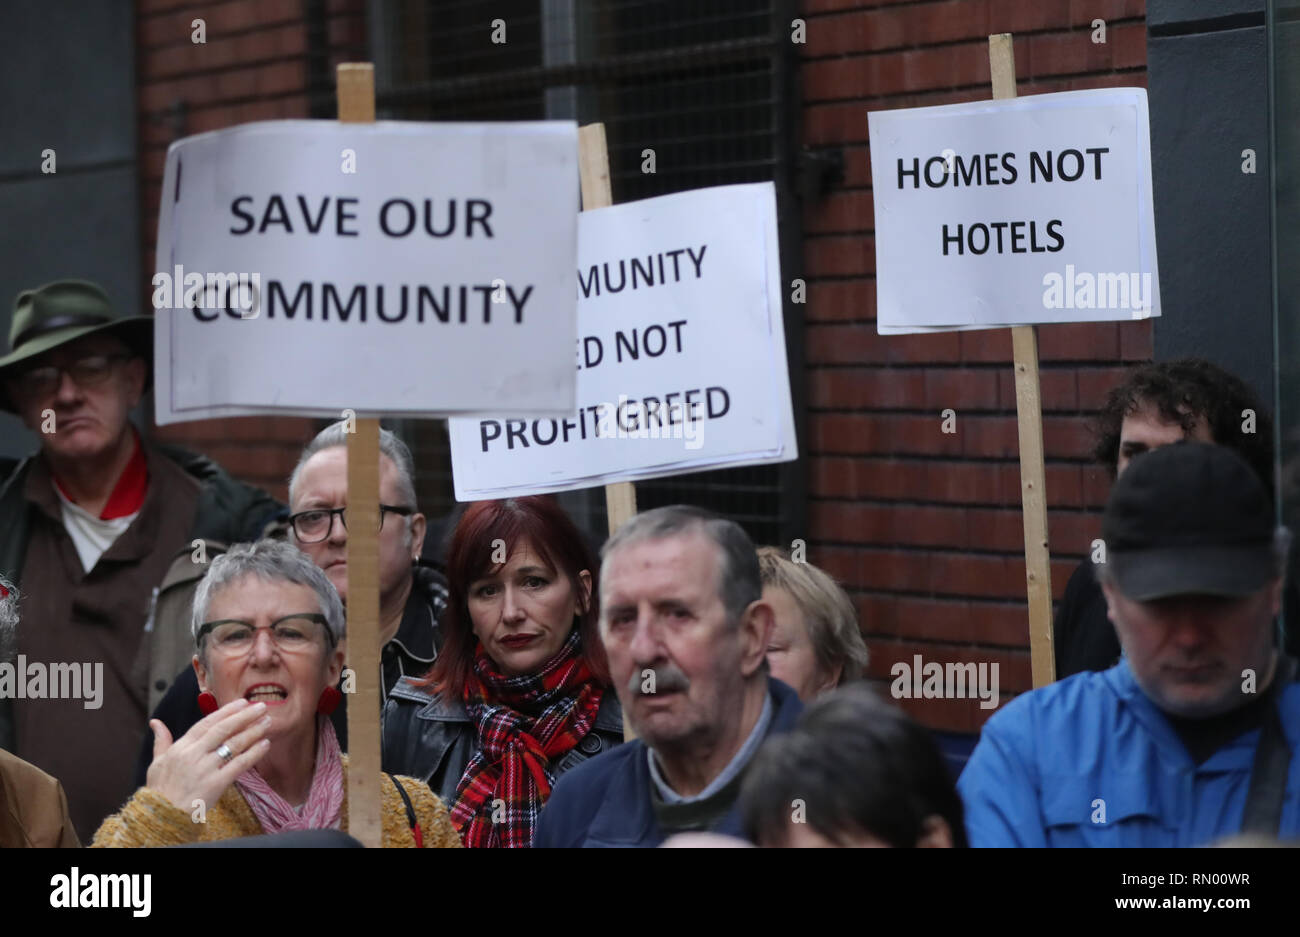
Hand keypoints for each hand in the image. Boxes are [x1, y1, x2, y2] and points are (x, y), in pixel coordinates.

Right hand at [146, 699, 271, 811]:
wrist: (163, 818)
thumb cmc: (160, 790)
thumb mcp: (157, 763)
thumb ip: (161, 741)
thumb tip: (155, 722)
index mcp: (181, 747)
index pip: (207, 723)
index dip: (226, 711)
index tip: (242, 702)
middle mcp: (194, 754)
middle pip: (223, 729)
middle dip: (244, 716)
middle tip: (261, 707)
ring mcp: (205, 769)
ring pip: (234, 744)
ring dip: (253, 731)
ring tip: (267, 722)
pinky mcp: (216, 783)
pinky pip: (239, 764)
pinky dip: (254, 753)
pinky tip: (265, 744)